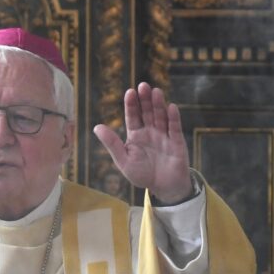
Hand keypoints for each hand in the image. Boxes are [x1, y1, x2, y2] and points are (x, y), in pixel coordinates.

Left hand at [92, 83, 193, 204]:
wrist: (163, 188)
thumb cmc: (142, 175)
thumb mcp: (123, 161)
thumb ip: (112, 144)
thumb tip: (97, 127)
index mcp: (136, 135)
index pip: (133, 116)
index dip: (132, 104)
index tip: (130, 92)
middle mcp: (150, 132)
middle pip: (147, 112)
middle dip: (145, 99)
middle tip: (143, 85)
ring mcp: (164, 135)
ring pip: (161, 116)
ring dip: (158, 104)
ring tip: (155, 92)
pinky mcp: (177, 142)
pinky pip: (175, 128)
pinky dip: (173, 118)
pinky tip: (171, 107)